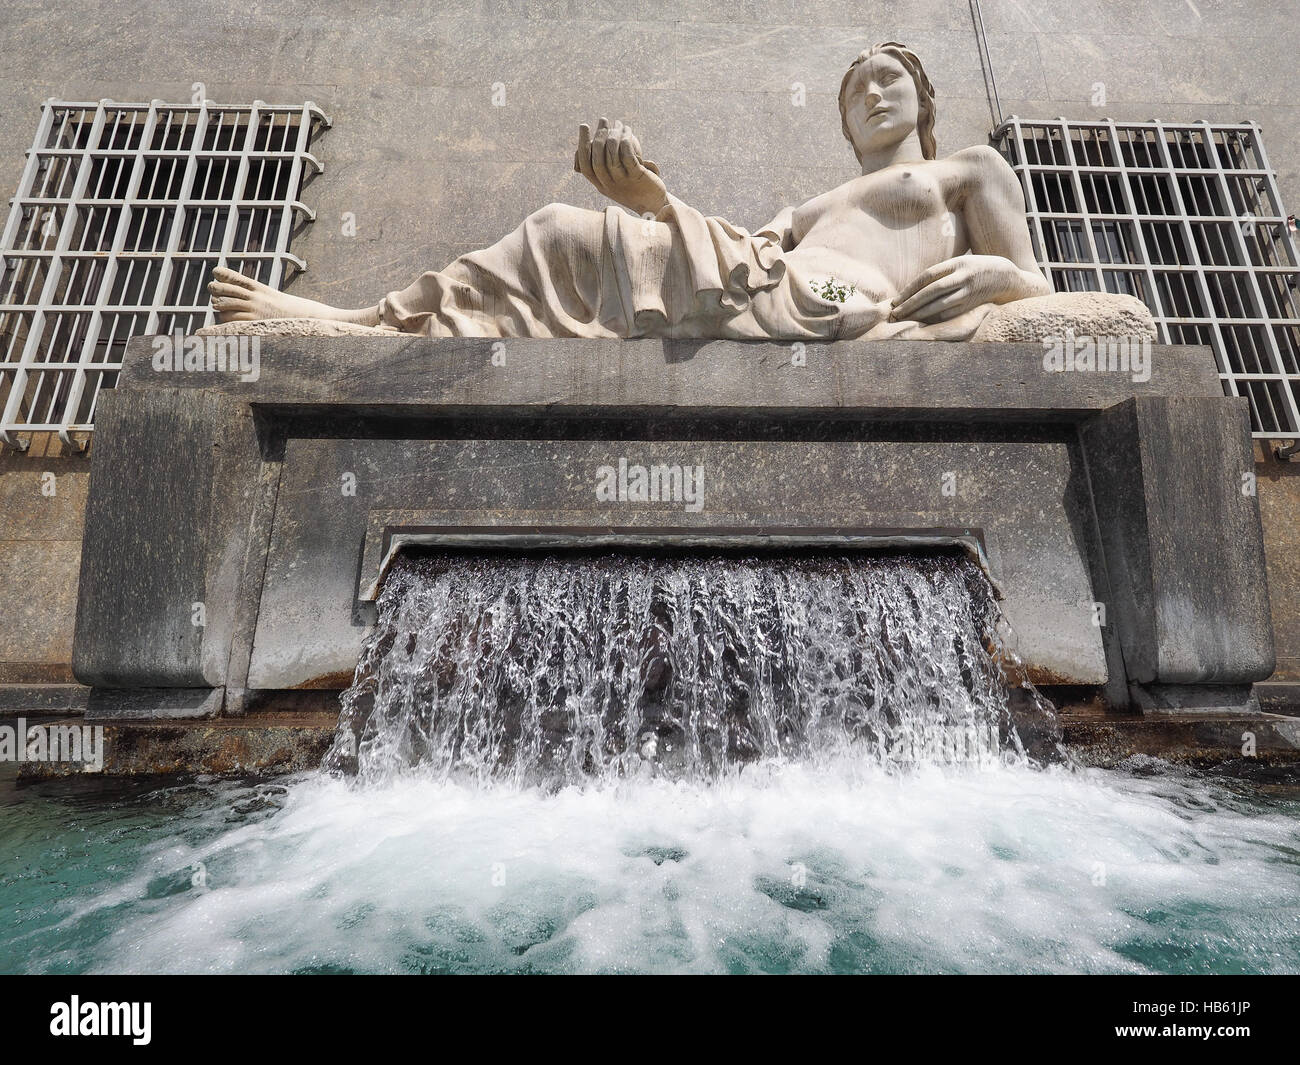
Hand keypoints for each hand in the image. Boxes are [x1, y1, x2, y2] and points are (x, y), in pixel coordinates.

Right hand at [574, 117, 668, 216]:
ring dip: (614, 135)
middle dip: (598, 136)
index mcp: (602, 186)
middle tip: (603, 120)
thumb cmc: (635, 190)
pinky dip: (625, 141)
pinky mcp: (638, 177)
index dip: (582, 145)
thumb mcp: (616, 182)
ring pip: (612, 156)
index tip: (584, 126)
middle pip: (597, 160)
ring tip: (618, 123)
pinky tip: (627, 132)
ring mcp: (623, 182)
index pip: (585, 166)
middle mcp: (610, 185)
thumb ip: (606, 167)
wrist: (654, 205)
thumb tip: (594, 145)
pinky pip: (628, 156)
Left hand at [890, 255, 1036, 323]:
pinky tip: (923, 323)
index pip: (927, 276)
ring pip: (940, 304)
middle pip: (931, 291)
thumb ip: (941, 273)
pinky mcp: (973, 304)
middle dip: (911, 303)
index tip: (896, 300)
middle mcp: (962, 276)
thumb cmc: (976, 270)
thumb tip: (913, 288)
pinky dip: (935, 319)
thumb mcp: (960, 263)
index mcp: (956, 263)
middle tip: (895, 313)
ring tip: (905, 320)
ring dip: (920, 314)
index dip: (909, 289)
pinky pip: (950, 314)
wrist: (1006, 278)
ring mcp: (969, 291)